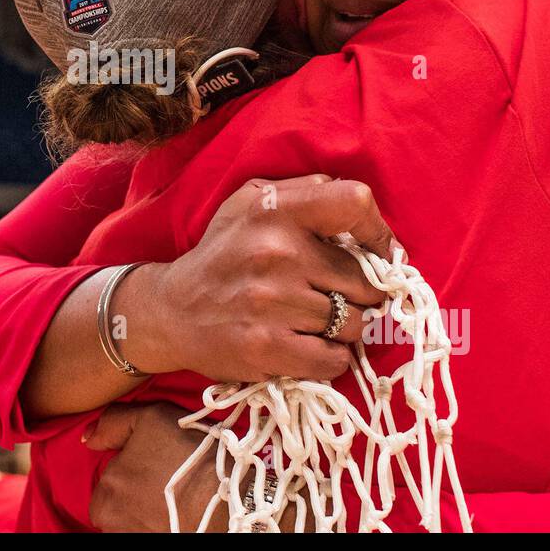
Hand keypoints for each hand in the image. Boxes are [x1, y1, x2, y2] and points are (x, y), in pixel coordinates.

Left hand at [86, 402, 225, 532]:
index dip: (129, 473)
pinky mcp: (151, 544)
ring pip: (130, 524)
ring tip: (172, 503)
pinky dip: (155, 526)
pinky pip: (145, 531)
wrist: (227, 498)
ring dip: (144, 515)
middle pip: (116, 509)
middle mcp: (112, 520)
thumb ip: (112, 423)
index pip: (107, 484)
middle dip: (133, 499)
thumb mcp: (150, 418)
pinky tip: (176, 517)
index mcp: (107, 488)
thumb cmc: (188, 455)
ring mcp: (131, 536)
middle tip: (163, 486)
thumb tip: (87, 438)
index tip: (151, 467)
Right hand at [119, 174, 396, 383]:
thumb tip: (358, 203)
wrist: (171, 311)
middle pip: (365, 280)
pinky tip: (309, 346)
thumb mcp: (250, 202)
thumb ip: (303, 191)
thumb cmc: (222, 253)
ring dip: (344, 328)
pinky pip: (334, 359)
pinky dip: (330, 358)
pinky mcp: (267, 347)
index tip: (378, 254)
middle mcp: (276, 252)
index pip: (355, 204)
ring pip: (355, 324)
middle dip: (360, 293)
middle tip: (336, 296)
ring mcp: (272, 302)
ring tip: (316, 322)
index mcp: (275, 210)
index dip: (379, 232)